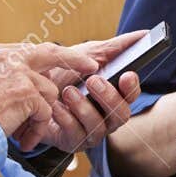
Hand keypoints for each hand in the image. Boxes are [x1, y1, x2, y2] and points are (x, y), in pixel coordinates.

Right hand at [0, 42, 93, 136]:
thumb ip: (1, 80)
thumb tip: (26, 88)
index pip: (30, 50)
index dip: (52, 58)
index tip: (67, 61)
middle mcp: (5, 57)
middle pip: (51, 52)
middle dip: (75, 59)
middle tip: (92, 66)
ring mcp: (17, 72)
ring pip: (48, 91)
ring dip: (40, 117)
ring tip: (23, 136)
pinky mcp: (25, 91)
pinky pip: (45, 112)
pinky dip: (37, 129)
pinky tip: (23, 141)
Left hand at [13, 31, 147, 152]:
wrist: (31, 91)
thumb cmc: (64, 73)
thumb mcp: (88, 55)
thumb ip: (115, 47)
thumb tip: (144, 34)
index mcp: (116, 96)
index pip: (132, 95)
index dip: (132, 86)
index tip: (126, 74)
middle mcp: (108, 117)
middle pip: (121, 114)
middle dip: (108, 97)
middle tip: (93, 80)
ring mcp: (91, 132)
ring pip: (98, 127)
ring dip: (84, 108)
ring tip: (69, 92)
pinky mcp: (72, 142)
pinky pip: (75, 135)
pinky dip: (66, 119)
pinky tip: (56, 106)